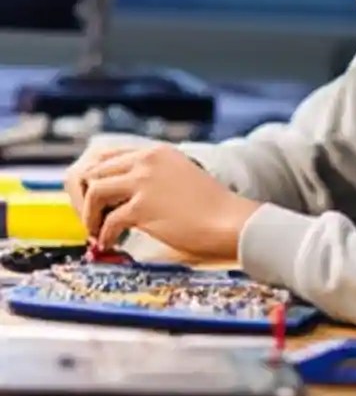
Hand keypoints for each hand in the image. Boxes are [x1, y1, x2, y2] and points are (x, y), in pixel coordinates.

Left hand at [76, 144, 260, 258]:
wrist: (231, 222)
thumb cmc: (211, 208)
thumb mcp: (179, 178)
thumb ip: (151, 178)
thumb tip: (117, 197)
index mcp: (157, 152)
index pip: (107, 156)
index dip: (94, 178)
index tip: (93, 199)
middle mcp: (148, 160)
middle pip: (95, 171)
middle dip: (85, 197)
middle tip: (90, 218)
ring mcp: (144, 182)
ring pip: (95, 192)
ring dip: (89, 215)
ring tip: (96, 231)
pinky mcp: (143, 207)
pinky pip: (108, 221)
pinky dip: (105, 235)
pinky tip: (112, 243)